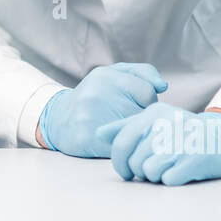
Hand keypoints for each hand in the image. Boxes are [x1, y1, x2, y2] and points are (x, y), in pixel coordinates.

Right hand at [38, 63, 168, 157]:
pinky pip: (121, 147)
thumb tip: (162, 86)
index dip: (147, 103)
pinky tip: (116, 143)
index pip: (148, 92)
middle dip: (141, 120)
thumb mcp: (113, 75)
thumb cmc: (94, 96)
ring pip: (133, 131)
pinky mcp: (87, 138)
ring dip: (135, 134)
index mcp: (106, 75)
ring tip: (125, 132)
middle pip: (142, 113)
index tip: (136, 107)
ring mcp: (90, 116)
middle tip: (130, 121)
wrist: (57, 118)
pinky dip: (124, 148)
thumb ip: (142, 72)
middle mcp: (98, 93)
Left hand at [96, 103, 220, 184]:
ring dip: (156, 176)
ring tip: (168, 167)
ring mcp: (182, 140)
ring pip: (149, 172)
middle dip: (141, 171)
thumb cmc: (181, 133)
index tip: (125, 172)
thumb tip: (98, 133)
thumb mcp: (154, 122)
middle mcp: (166, 124)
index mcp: (153, 114)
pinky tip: (181, 171)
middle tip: (154, 168)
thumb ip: (126, 127)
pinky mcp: (195, 158)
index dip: (118, 163)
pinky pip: (168, 180)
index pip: (121, 143)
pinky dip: (172, 180)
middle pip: (134, 162)